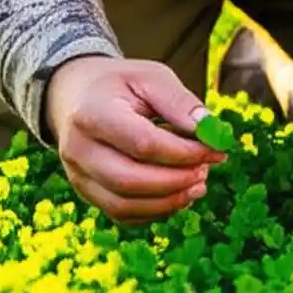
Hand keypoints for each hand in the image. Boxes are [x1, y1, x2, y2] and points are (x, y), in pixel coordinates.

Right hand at [44, 56, 225, 224]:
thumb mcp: (152, 77)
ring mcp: (77, 174)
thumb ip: (180, 102)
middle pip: (129, 180)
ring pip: (124, 205)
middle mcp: (78, 149)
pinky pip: (122, 214)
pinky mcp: (86, 191)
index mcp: (92, 113)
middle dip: (177, 181)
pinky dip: (155, 210)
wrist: (77, 95)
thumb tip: (211, 130)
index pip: (142, 144)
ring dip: (169, 201)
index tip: (215, 150)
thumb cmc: (122, 85)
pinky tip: (179, 194)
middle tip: (207, 170)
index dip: (184, 152)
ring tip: (199, 184)